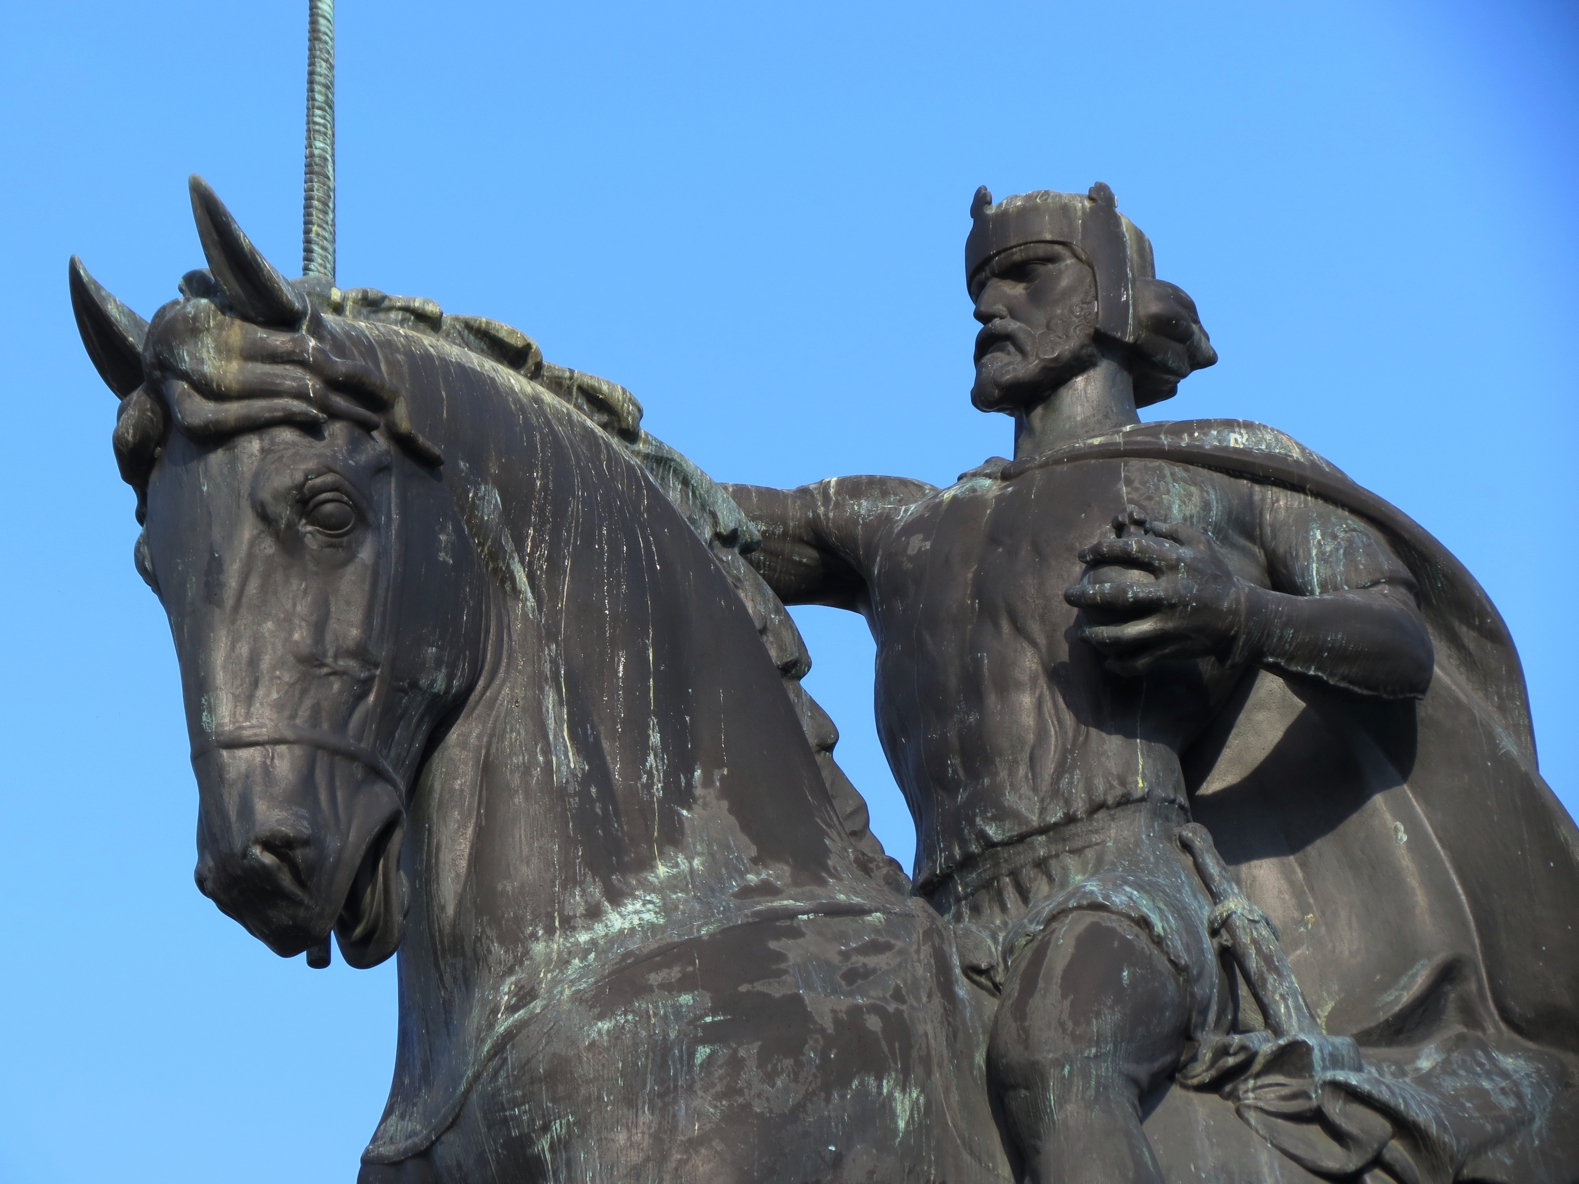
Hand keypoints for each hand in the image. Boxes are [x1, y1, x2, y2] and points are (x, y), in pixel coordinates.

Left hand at [1063, 512, 1256, 676]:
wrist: (1241, 617)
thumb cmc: (1215, 575)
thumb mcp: (1201, 543)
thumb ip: (1171, 528)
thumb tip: (1141, 520)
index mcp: (1176, 563)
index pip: (1131, 551)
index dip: (1102, 550)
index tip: (1083, 556)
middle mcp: (1171, 593)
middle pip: (1120, 595)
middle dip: (1087, 596)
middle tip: (1067, 595)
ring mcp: (1170, 624)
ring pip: (1124, 635)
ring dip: (1095, 636)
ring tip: (1078, 633)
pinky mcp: (1173, 648)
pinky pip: (1141, 661)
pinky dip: (1121, 665)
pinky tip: (1106, 662)